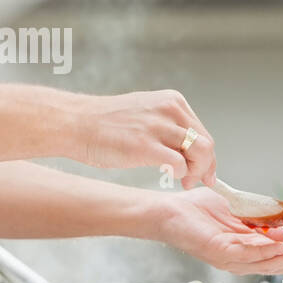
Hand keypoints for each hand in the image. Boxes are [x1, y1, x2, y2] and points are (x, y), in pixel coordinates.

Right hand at [76, 90, 216, 189]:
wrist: (76, 122)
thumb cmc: (105, 123)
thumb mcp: (145, 113)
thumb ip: (167, 126)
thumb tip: (188, 150)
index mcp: (171, 101)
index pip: (202, 131)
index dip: (206, 155)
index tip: (203, 170)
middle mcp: (169, 110)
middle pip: (206, 143)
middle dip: (205, 167)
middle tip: (195, 181)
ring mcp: (158, 127)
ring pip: (200, 152)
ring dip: (196, 172)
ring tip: (184, 181)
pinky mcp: (146, 145)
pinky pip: (180, 164)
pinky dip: (180, 174)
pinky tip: (169, 177)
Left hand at [158, 186, 282, 273]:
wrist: (170, 211)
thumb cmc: (198, 210)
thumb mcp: (238, 212)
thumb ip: (261, 220)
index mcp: (246, 249)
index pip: (279, 255)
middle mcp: (240, 258)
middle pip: (277, 262)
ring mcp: (230, 258)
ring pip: (265, 261)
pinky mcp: (218, 253)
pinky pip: (246, 254)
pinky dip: (264, 250)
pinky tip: (281, 245)